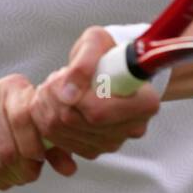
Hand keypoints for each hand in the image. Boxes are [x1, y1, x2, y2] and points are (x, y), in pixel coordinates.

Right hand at [0, 75, 74, 189]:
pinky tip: (3, 178)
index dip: (34, 146)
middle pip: (8, 147)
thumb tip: (70, 170)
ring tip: (18, 178)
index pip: (23, 119)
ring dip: (10, 177)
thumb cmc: (5, 115)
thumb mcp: (30, 120)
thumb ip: (55, 144)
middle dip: (24, 168)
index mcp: (13, 87)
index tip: (40, 159)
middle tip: (31, 175)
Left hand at [31, 27, 161, 160]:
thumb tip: (69, 93)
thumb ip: (85, 63)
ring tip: (53, 88)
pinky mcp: (95, 149)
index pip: (100, 112)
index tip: (64, 77)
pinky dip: (48, 120)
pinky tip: (54, 104)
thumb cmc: (106, 53)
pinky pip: (61, 141)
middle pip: (80, 122)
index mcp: (144, 101)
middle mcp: (133, 127)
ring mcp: (114, 142)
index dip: (74, 97)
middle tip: (54, 78)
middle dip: (55, 98)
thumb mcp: (96, 42)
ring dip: (48, 107)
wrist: (107, 68)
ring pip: (66, 132)